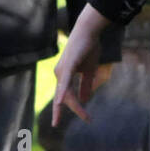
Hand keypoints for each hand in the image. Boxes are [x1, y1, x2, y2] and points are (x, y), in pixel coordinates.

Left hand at [52, 4, 114, 124]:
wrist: (89, 31)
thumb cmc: (88, 48)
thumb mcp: (89, 71)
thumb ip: (85, 85)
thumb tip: (84, 100)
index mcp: (64, 76)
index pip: (67, 96)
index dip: (75, 108)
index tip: (87, 118)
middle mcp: (60, 74)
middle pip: (65, 97)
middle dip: (76, 109)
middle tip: (88, 120)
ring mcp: (62, 70)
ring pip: (66, 92)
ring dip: (74, 105)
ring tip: (83, 116)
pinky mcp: (68, 65)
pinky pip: (65, 82)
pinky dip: (63, 92)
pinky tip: (60, 102)